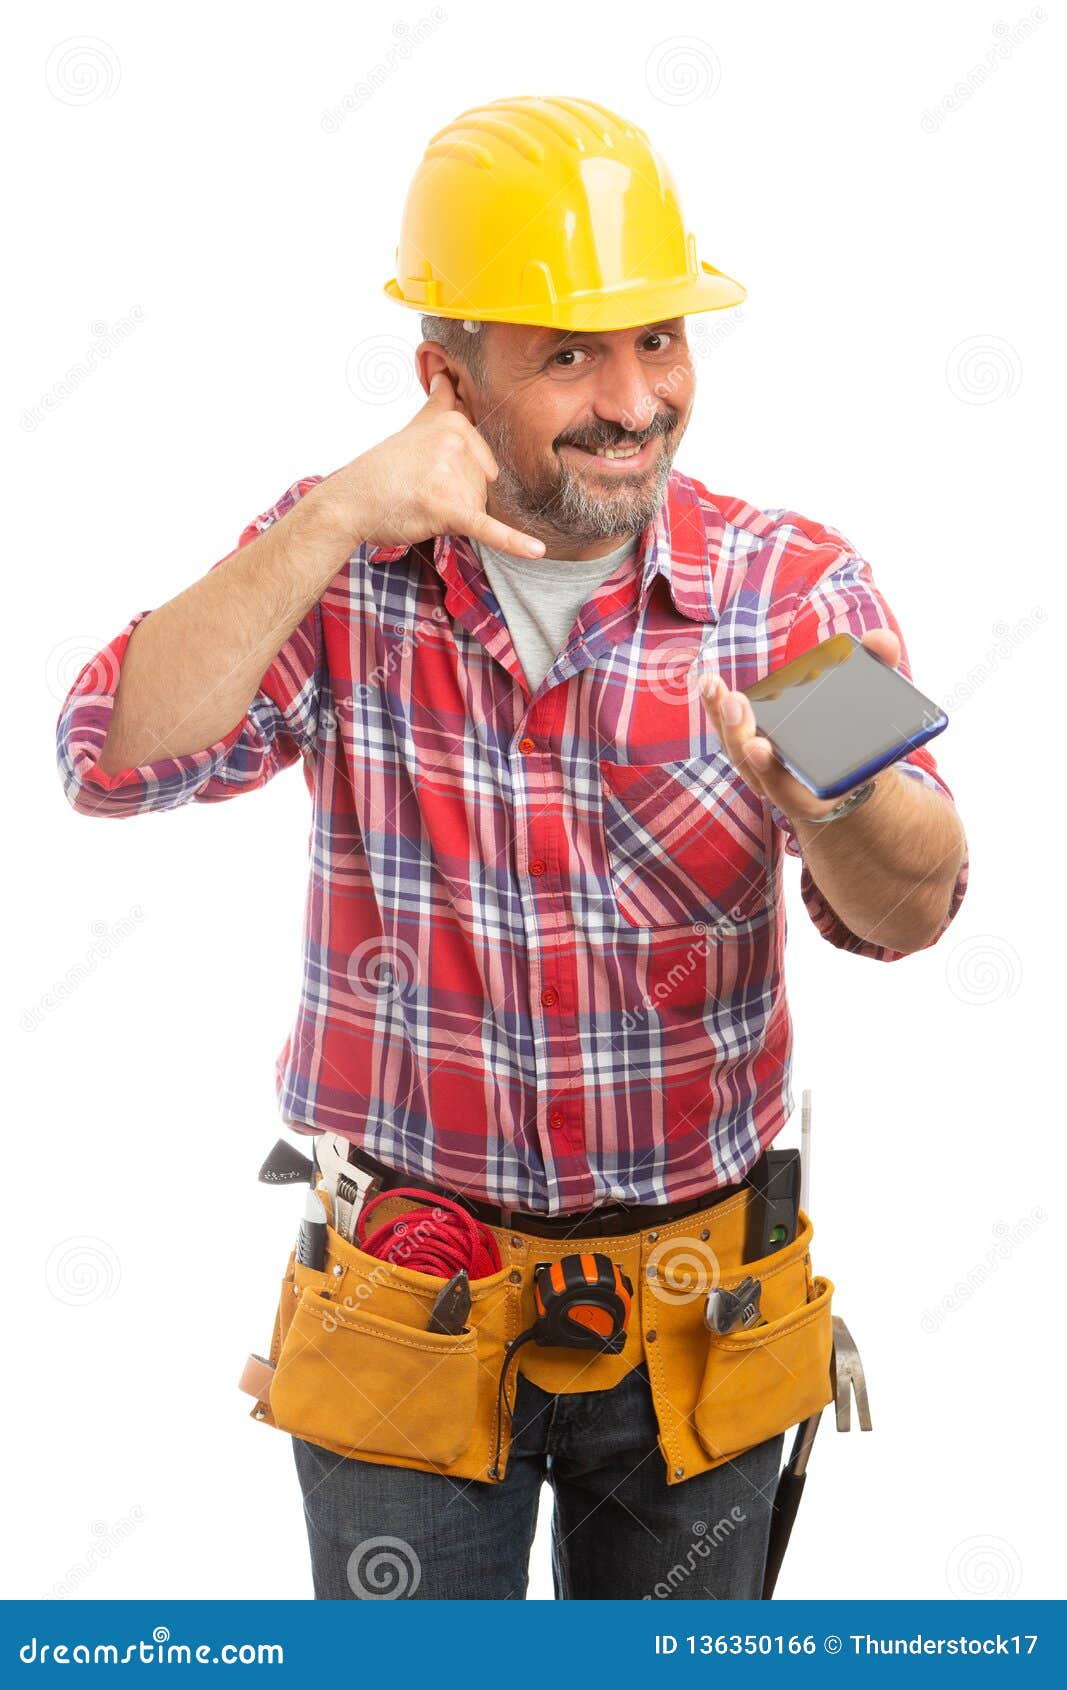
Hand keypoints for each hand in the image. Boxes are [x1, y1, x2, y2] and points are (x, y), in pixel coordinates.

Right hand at [308, 372, 545, 557]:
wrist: (349, 504)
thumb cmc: (382, 472)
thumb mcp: (414, 427)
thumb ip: (438, 402)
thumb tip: (446, 372)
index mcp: (454, 423)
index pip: (484, 462)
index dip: (459, 476)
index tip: (428, 472)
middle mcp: (456, 444)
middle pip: (484, 485)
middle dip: (458, 497)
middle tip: (420, 490)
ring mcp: (452, 476)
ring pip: (479, 508)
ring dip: (453, 515)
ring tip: (419, 504)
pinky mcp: (450, 509)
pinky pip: (488, 528)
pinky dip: (512, 542)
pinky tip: (537, 552)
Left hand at [697, 630, 899, 822]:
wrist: (849, 776)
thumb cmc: (866, 745)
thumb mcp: (884, 718)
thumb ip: (883, 676)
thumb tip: (883, 639)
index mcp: (818, 794)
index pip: (787, 788)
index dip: (770, 769)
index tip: (758, 746)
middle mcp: (785, 789)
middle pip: (752, 765)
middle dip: (740, 733)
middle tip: (735, 701)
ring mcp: (764, 773)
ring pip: (735, 749)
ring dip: (721, 716)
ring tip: (713, 683)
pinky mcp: (752, 753)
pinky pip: (729, 733)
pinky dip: (717, 709)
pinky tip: (709, 683)